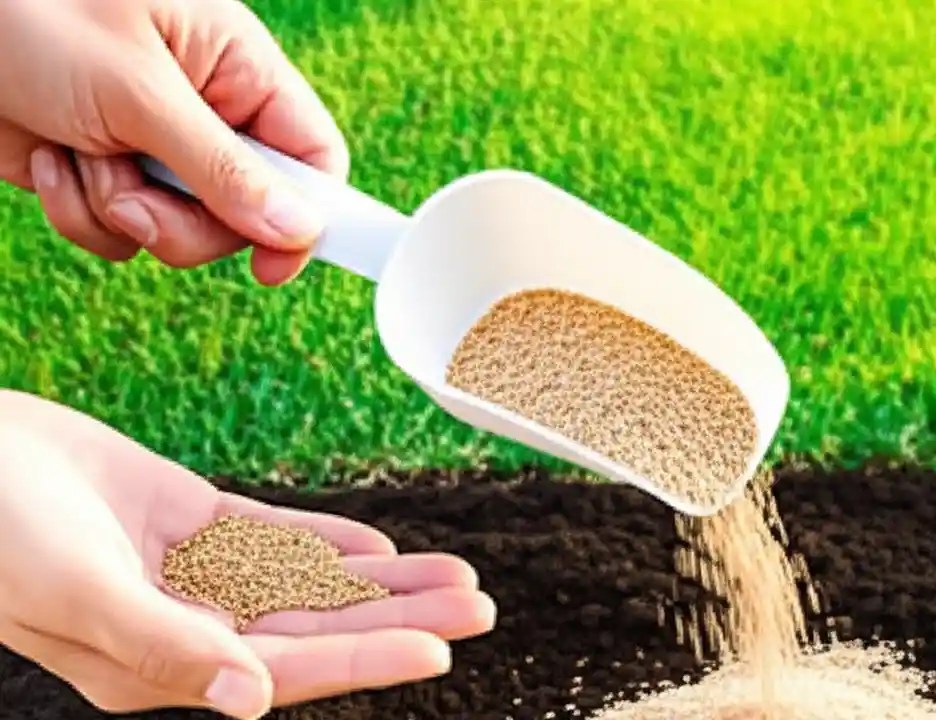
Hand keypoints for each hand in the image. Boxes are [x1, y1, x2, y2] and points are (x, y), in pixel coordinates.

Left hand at [0, 0, 345, 284]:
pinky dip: (79, 212)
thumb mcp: (136, 92)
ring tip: (80, 157)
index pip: (312, 154)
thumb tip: (301, 229)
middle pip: (246, 213)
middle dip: (185, 222)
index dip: (308, 214)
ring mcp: (153, 146)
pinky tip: (50, 158)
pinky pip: (120, 233)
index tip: (274, 265)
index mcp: (237, 68)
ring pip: (179, 232)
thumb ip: (223, 167)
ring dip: (122, 213)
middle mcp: (206, 111)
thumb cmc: (33, 11)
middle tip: (134, 199)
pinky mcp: (103, 173)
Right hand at [0, 390, 495, 718]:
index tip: (439, 651)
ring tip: (457, 575)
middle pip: (316, 626)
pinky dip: (327, 543)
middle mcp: (186, 626)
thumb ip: (166, 643)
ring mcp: (189, 573)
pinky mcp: (186, 522)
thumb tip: (251, 698)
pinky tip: (381, 551)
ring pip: (307, 583)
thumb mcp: (78, 590)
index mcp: (160, 664)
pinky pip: (273, 538)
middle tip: (481, 604)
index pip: (288, 666)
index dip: (366, 658)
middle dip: (400, 619)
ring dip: (382, 583)